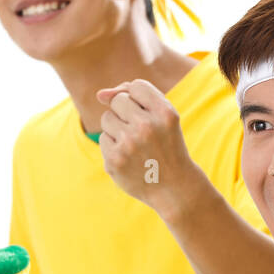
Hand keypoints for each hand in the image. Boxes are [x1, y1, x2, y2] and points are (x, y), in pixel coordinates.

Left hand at [96, 80, 199, 217]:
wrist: (174, 188)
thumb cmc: (166, 146)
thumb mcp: (163, 116)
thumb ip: (135, 95)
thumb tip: (99, 95)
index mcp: (164, 113)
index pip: (136, 86)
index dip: (139, 100)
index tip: (151, 117)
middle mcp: (147, 127)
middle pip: (118, 100)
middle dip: (126, 113)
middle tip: (143, 134)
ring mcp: (129, 144)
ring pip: (107, 118)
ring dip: (117, 129)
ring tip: (136, 146)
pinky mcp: (114, 160)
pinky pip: (103, 138)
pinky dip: (114, 147)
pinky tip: (130, 159)